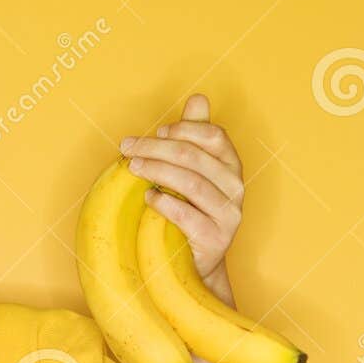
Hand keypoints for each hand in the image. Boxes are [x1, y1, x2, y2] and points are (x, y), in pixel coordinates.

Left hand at [119, 92, 242, 288]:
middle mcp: (236, 188)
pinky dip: (164, 203)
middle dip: (156, 147)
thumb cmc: (193, 212)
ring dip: (157, 170)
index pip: (213, 136)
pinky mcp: (215, 239)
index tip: (155, 132)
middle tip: (127, 147)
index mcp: (232, 166)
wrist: (197, 264)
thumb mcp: (195, 173)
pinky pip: (187, 216)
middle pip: (195, 157)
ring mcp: (229, 215)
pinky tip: (148, 197)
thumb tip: (198, 98)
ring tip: (133, 167)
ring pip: (192, 183)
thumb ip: (195, 137)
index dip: (183, 129)